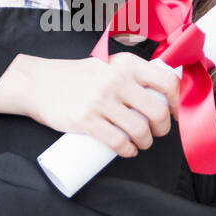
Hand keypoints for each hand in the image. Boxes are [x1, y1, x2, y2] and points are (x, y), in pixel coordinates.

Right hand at [0, 54, 179, 158]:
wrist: (39, 83)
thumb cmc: (77, 78)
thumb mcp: (107, 65)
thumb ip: (130, 75)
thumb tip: (159, 93)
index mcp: (127, 64)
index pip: (167, 82)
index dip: (177, 103)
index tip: (174, 114)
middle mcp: (117, 80)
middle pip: (157, 112)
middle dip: (162, 129)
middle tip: (156, 133)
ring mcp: (102, 100)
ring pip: (139, 130)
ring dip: (145, 143)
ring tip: (141, 144)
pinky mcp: (87, 120)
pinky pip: (118, 142)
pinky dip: (128, 151)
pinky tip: (128, 151)